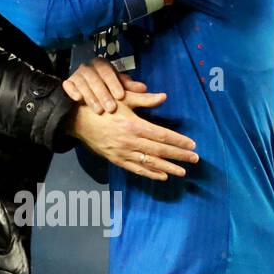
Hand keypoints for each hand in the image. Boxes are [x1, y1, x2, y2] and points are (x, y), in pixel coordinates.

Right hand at [62, 59, 166, 114]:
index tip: (120, 95)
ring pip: (82, 81)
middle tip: (110, 108)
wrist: (82, 101)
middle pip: (94, 76)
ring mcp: (76, 75)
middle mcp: (89, 68)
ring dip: (90, 95)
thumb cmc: (107, 95)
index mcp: (103, 66)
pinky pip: (67, 85)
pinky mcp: (67, 83)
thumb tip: (159, 95)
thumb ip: (138, 96)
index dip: (113, 82)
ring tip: (98, 110)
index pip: (107, 69)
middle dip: (102, 92)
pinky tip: (78, 101)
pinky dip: (72, 92)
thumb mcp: (123, 96)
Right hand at [67, 99, 198, 180]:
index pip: (162, 135)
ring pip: (150, 162)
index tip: (192, 145)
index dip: (178, 141)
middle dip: (179, 156)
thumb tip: (163, 97)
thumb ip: (144, 100)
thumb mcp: (123, 100)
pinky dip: (150, 174)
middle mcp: (130, 141)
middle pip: (160, 150)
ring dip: (168, 168)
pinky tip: (162, 176)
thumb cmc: (102, 107)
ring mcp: (123, 153)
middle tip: (195, 159)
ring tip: (182, 172)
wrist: (78, 121)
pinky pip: (136, 169)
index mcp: (134, 125)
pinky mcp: (116, 160)